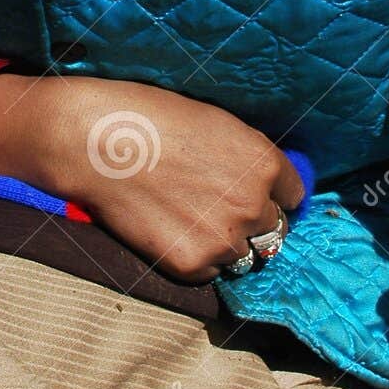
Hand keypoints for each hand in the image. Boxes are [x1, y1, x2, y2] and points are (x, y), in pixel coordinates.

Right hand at [0, 71, 302, 283]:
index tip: (254, 194)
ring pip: (243, 255)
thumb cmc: (149, 116)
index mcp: (264, 163)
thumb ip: (246, 156)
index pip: (293, 196)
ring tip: (190, 219)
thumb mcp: (215, 124)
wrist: (95, 140)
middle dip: (252, 222)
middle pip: (274, 230)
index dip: (272, 194)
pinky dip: (195, 257)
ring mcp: (224, 238)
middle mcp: (253, 205)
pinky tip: (169, 230)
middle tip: (218, 209)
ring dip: (225, 242)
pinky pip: (210, 271)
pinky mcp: (192, 264)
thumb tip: (262, 180)